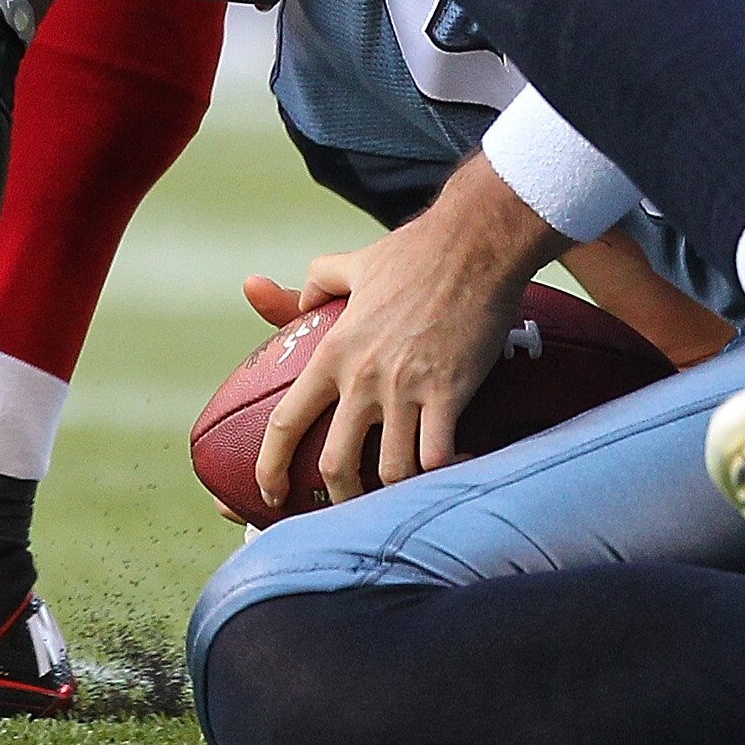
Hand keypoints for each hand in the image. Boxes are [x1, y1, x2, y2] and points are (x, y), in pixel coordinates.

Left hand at [251, 162, 561, 506]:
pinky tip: (452, 469)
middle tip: (350, 502)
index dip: (271, 467)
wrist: (474, 242)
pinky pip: (438, 457)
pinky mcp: (449, 392)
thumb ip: (316, 282)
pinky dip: (441, 475)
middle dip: (340, 496)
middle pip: (336, 464)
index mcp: (334, 352)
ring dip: (394, 491)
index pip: (285, 422)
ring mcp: (407, 389)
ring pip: (390, 471)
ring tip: (404, 491)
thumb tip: (286, 293)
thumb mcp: (355, 264)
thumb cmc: (416, 252)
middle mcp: (363, 377)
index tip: (270, 491)